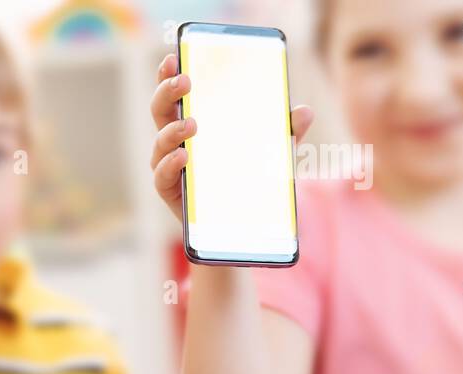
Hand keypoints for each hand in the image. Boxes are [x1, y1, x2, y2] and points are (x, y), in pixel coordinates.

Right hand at [150, 53, 313, 222]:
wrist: (243, 227)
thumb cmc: (251, 180)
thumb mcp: (274, 153)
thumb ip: (287, 132)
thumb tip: (303, 111)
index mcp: (193, 123)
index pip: (176, 94)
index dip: (169, 74)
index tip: (176, 57)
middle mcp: (174, 142)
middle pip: (159, 111)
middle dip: (167, 92)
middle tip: (185, 82)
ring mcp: (169, 166)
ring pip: (159, 142)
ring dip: (172, 129)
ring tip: (191, 124)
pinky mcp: (170, 191)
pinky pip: (161, 176)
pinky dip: (170, 164)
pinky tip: (183, 156)